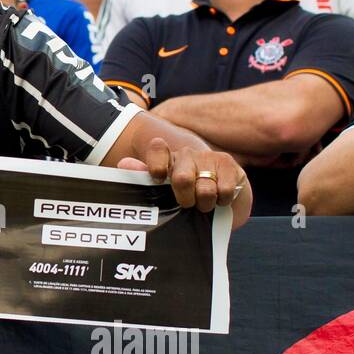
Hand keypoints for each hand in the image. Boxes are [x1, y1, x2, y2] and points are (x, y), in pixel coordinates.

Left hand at [118, 137, 246, 212]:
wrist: (223, 200)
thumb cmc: (188, 197)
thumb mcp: (164, 192)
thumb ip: (143, 178)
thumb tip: (124, 163)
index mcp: (167, 159)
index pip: (157, 148)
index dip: (156, 166)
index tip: (159, 180)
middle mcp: (187, 154)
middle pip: (182, 179)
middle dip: (185, 199)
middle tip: (187, 204)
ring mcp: (208, 157)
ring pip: (204, 189)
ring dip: (204, 204)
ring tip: (204, 204)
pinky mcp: (229, 164)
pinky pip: (224, 190)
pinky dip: (222, 201)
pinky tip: (220, 199)